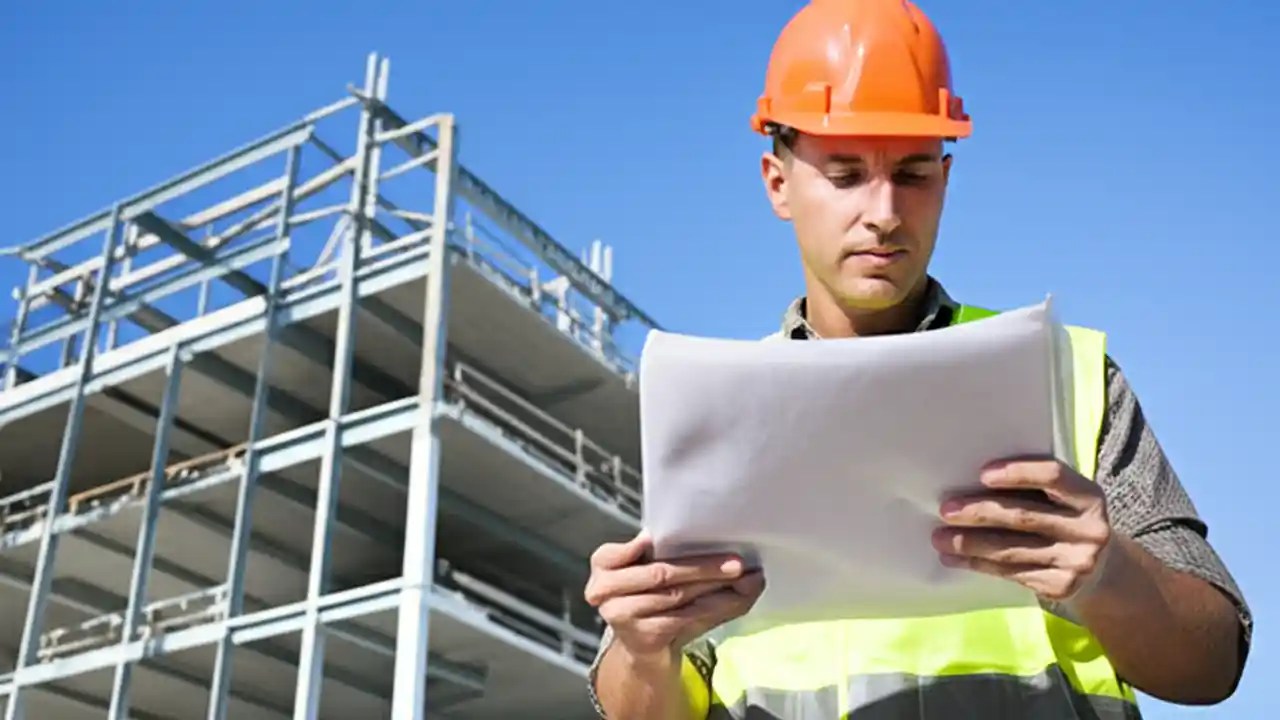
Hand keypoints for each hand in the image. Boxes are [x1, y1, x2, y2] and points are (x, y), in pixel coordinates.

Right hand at [584, 531, 764, 658]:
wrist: (644, 647)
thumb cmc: (650, 595)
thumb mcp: (648, 568)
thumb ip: (664, 552)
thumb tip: (695, 535)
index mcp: (603, 565)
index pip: (614, 553)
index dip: (634, 547)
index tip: (653, 538)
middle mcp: (605, 592)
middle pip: (660, 574)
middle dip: (702, 566)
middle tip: (736, 562)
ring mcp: (623, 617)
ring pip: (679, 596)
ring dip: (717, 586)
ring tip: (746, 578)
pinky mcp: (646, 638)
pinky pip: (688, 618)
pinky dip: (718, 607)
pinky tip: (739, 598)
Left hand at [933, 458, 1114, 603]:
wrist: (1103, 572)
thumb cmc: (1067, 521)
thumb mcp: (1065, 500)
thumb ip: (1034, 488)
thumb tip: (968, 480)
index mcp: (1089, 496)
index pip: (1053, 476)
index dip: (1017, 473)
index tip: (982, 473)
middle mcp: (1088, 529)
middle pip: (1023, 516)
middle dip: (979, 512)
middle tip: (946, 509)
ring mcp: (1077, 561)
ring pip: (1011, 550)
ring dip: (969, 544)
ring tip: (938, 538)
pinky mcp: (1061, 586)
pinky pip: (1010, 572)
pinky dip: (977, 564)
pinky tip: (954, 558)